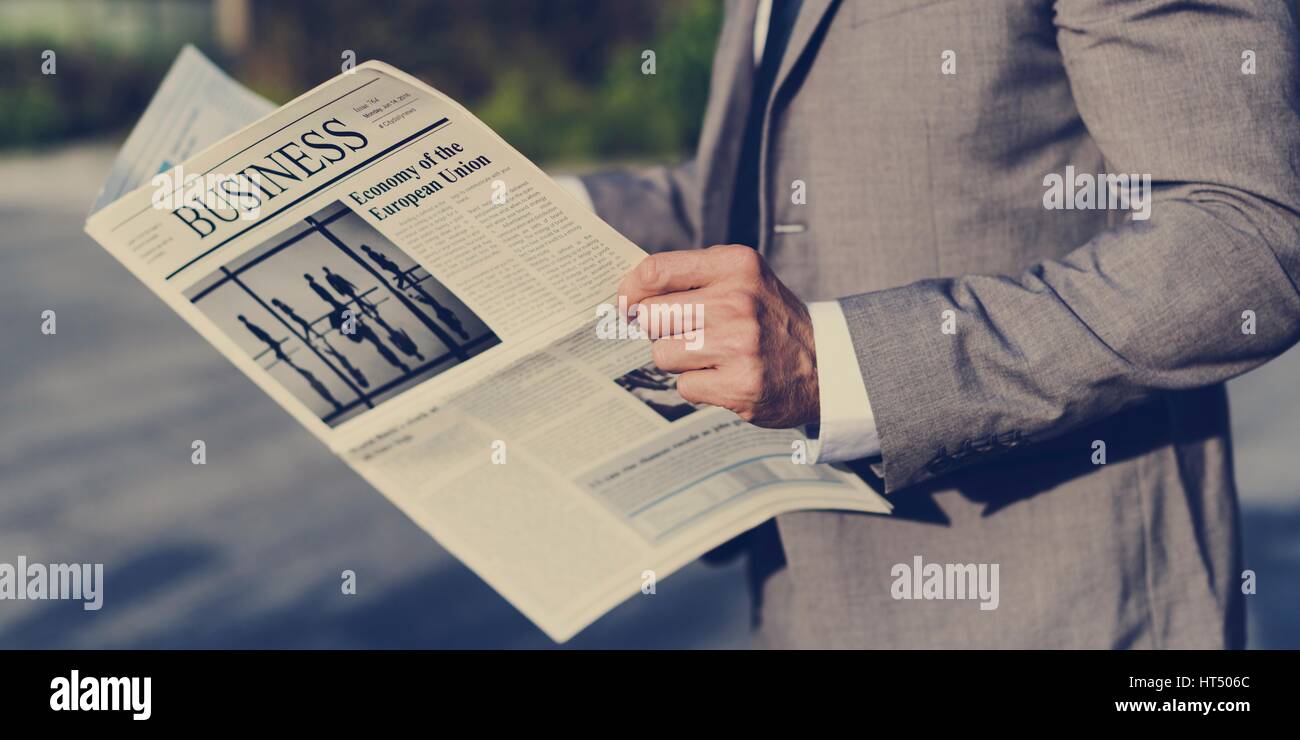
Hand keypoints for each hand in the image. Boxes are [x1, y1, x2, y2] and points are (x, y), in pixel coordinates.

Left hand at [617, 245, 818, 427]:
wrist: (824, 365)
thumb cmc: (768, 318)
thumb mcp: (742, 278)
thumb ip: (692, 275)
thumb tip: (629, 292)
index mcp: (736, 265)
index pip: (656, 270)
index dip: (630, 289)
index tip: (626, 302)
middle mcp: (738, 302)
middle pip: (652, 316)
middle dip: (659, 329)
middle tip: (686, 333)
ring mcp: (739, 345)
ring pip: (663, 354)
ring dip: (680, 360)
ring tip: (712, 356)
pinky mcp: (739, 385)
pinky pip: (684, 385)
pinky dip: (698, 386)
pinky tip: (725, 377)